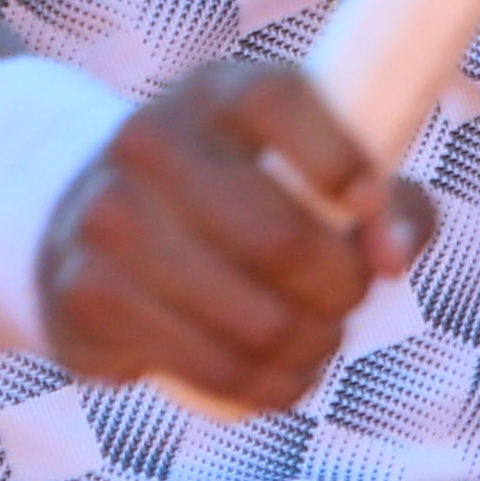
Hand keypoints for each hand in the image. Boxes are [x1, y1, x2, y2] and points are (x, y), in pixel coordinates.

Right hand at [36, 59, 433, 413]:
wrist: (90, 217)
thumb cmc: (235, 192)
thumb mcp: (301, 167)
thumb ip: (381, 199)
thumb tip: (393, 257)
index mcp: (214, 93)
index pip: (280, 101)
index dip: (339, 156)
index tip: (369, 202)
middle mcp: (150, 142)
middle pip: (281, 239)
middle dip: (340, 289)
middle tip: (347, 298)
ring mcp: (107, 218)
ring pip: (257, 322)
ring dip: (311, 347)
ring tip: (317, 340)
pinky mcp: (86, 296)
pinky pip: (213, 368)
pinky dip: (267, 387)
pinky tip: (279, 375)